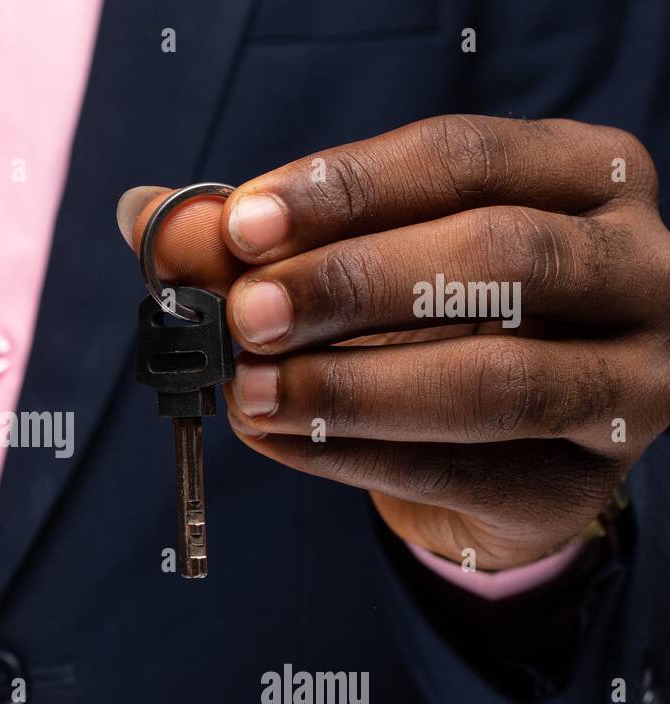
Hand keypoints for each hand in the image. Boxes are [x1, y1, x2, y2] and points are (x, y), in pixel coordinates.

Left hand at [120, 115, 669, 568]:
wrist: (502, 448)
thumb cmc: (432, 323)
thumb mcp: (358, 260)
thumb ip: (266, 241)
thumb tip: (147, 218)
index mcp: (584, 177)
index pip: (465, 158)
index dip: (345, 189)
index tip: (241, 224)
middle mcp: (637, 268)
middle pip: (497, 258)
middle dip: (351, 283)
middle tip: (245, 313)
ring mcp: (631, 380)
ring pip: (497, 379)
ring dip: (352, 385)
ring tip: (247, 391)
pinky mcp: (583, 481)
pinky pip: (466, 469)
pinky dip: (355, 455)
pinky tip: (275, 437)